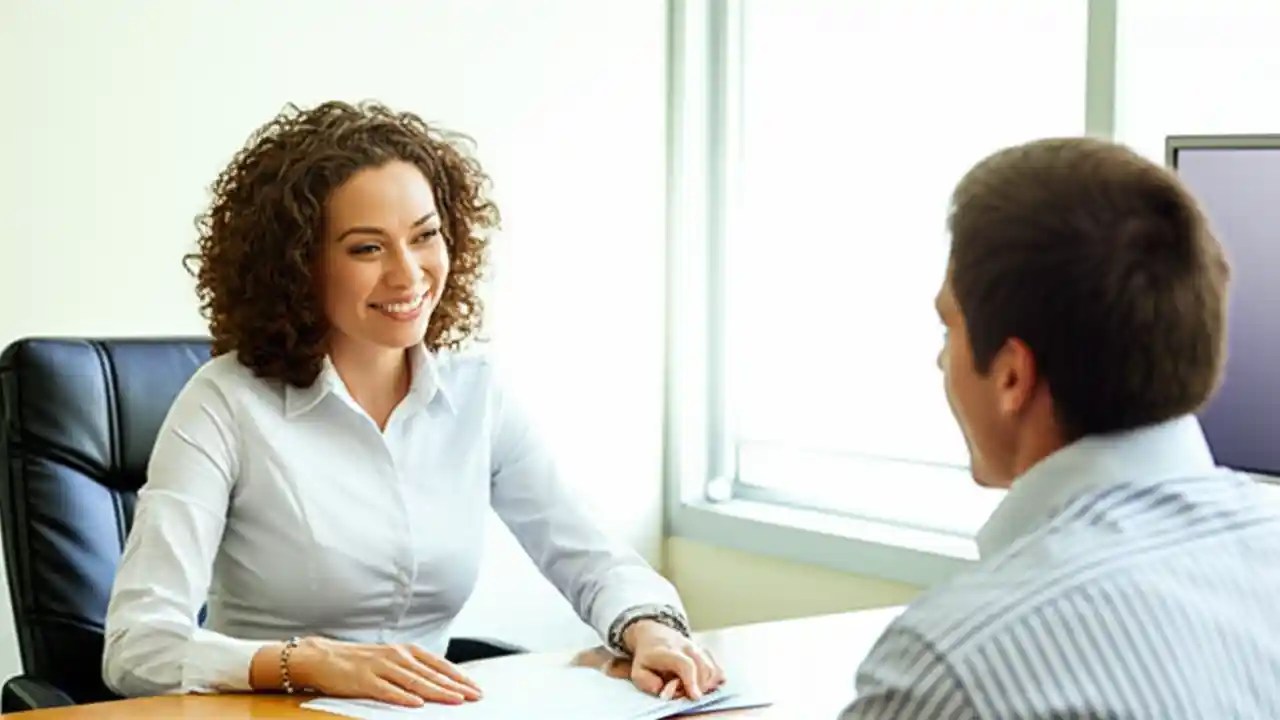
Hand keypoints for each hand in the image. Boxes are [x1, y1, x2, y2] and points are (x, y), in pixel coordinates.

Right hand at [286, 638, 482, 707]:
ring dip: (437, 691)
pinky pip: (387, 690)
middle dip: (456, 686)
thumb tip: (439, 681)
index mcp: (406, 651)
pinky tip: (417, 703)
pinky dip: (403, 696)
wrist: (322, 656)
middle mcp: (397, 656)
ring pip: (415, 681)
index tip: (476, 688)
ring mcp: (381, 667)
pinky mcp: (364, 680)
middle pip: (432, 674)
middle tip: (475, 696)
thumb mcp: (391, 660)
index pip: (439, 665)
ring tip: (456, 700)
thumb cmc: (359, 661)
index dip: (459, 677)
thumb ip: (413, 669)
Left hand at [623, 620, 724, 700]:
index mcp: (668, 651)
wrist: (654, 634)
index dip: (692, 681)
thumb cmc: (647, 657)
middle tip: (683, 694)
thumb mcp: (637, 670)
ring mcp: (698, 649)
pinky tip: (704, 685)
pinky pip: (717, 668)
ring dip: (706, 685)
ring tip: (690, 689)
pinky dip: (714, 680)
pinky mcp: (705, 653)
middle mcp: (686, 647)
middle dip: (697, 687)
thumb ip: (646, 682)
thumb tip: (661, 689)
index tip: (695, 696)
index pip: (686, 664)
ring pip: (712, 669)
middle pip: (703, 669)